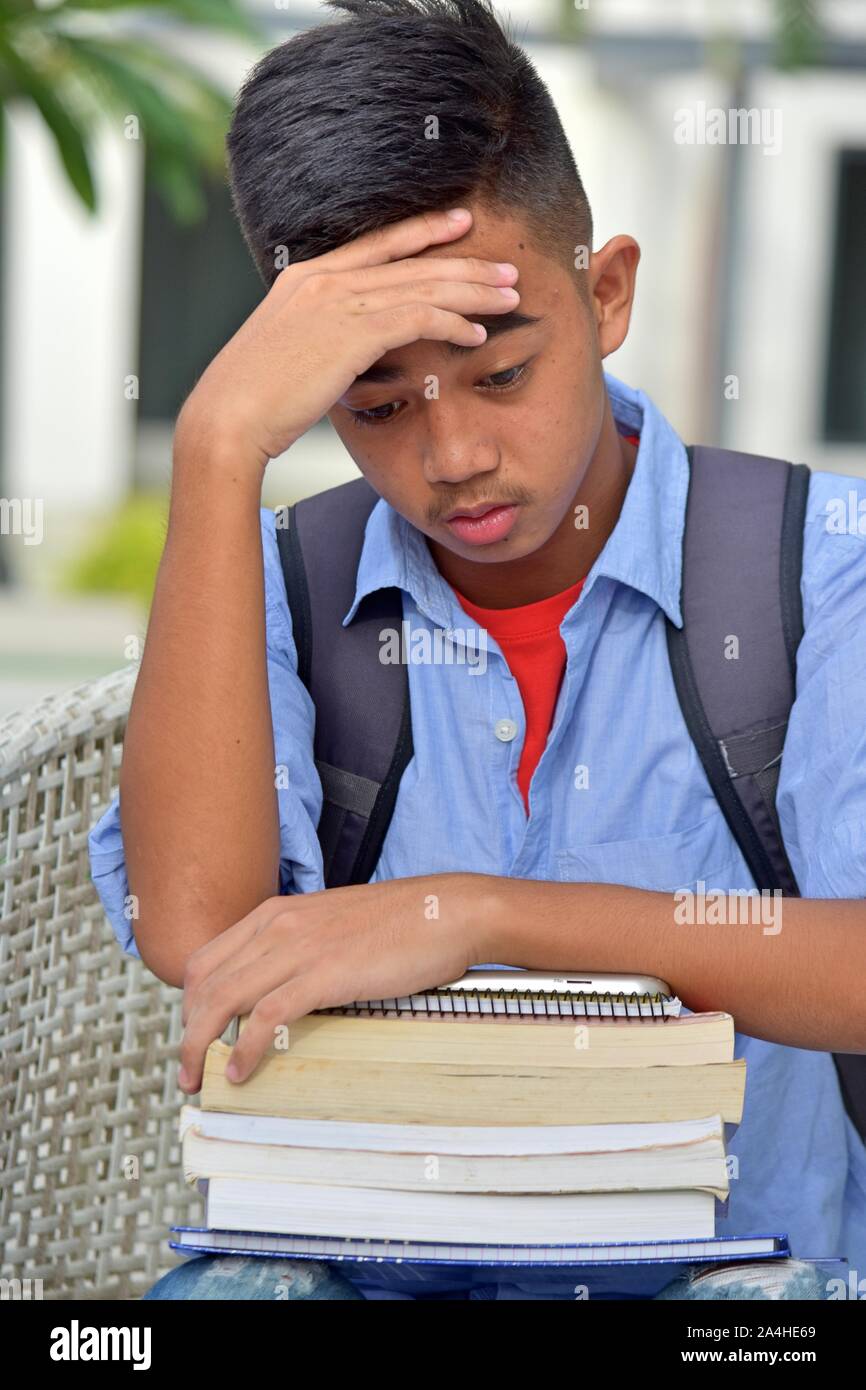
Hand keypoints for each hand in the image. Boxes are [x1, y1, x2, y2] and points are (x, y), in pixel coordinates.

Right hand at [174, 207, 519, 466]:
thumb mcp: (286, 351)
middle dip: (467, 264)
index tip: (461, 223)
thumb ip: (319, 336)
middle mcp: (325, 279)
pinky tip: (477, 333)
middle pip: (413, 262)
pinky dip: (453, 323)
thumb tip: (341, 348)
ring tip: (510, 297)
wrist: (229, 417)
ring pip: (423, 285)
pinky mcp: (352, 332)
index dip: (424, 230)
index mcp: (307, 276)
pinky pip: (418, 317)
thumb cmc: (254, 398)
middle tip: (507, 269)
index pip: (378, 243)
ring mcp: (338, 301)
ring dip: (473, 292)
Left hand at [177, 872, 498, 1091]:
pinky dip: (246, 1048)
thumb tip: (282, 987)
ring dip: (201, 1046)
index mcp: (276, 912)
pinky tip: (242, 1072)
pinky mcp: (325, 973)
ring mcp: (300, 947)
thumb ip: (300, 947)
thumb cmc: (400, 922)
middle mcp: (278, 925)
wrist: (445, 911)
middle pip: (204, 982)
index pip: (206, 959)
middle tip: (188, 1070)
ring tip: (199, 1079)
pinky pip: (266, 1015)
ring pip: (224, 999)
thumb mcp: (333, 925)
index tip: (193, 1036)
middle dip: (186, 1031)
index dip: (189, 1004)